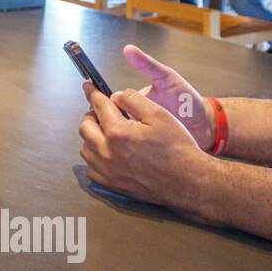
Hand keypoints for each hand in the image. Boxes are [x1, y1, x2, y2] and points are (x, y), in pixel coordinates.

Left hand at [78, 83, 220, 224]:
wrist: (187, 180)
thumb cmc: (176, 148)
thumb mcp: (159, 114)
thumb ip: (133, 99)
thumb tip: (115, 96)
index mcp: (118, 132)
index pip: (98, 106)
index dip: (92, 93)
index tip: (88, 86)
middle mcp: (107, 152)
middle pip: (85, 127)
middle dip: (92, 115)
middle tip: (104, 113)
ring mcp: (107, 171)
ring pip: (85, 148)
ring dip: (92, 136)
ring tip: (108, 132)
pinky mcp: (111, 184)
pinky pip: (91, 167)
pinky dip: (95, 157)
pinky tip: (108, 152)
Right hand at [122, 45, 215, 149]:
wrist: (205, 126)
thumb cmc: (187, 100)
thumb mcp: (167, 79)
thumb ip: (148, 65)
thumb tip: (129, 49)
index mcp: (135, 99)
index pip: (114, 102)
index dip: (114, 105)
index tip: (117, 108)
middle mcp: (133, 116)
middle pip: (115, 120)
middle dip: (122, 124)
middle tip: (136, 125)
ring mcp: (139, 133)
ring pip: (122, 135)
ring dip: (128, 137)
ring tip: (143, 136)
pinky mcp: (145, 148)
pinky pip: (132, 148)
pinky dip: (134, 147)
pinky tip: (142, 147)